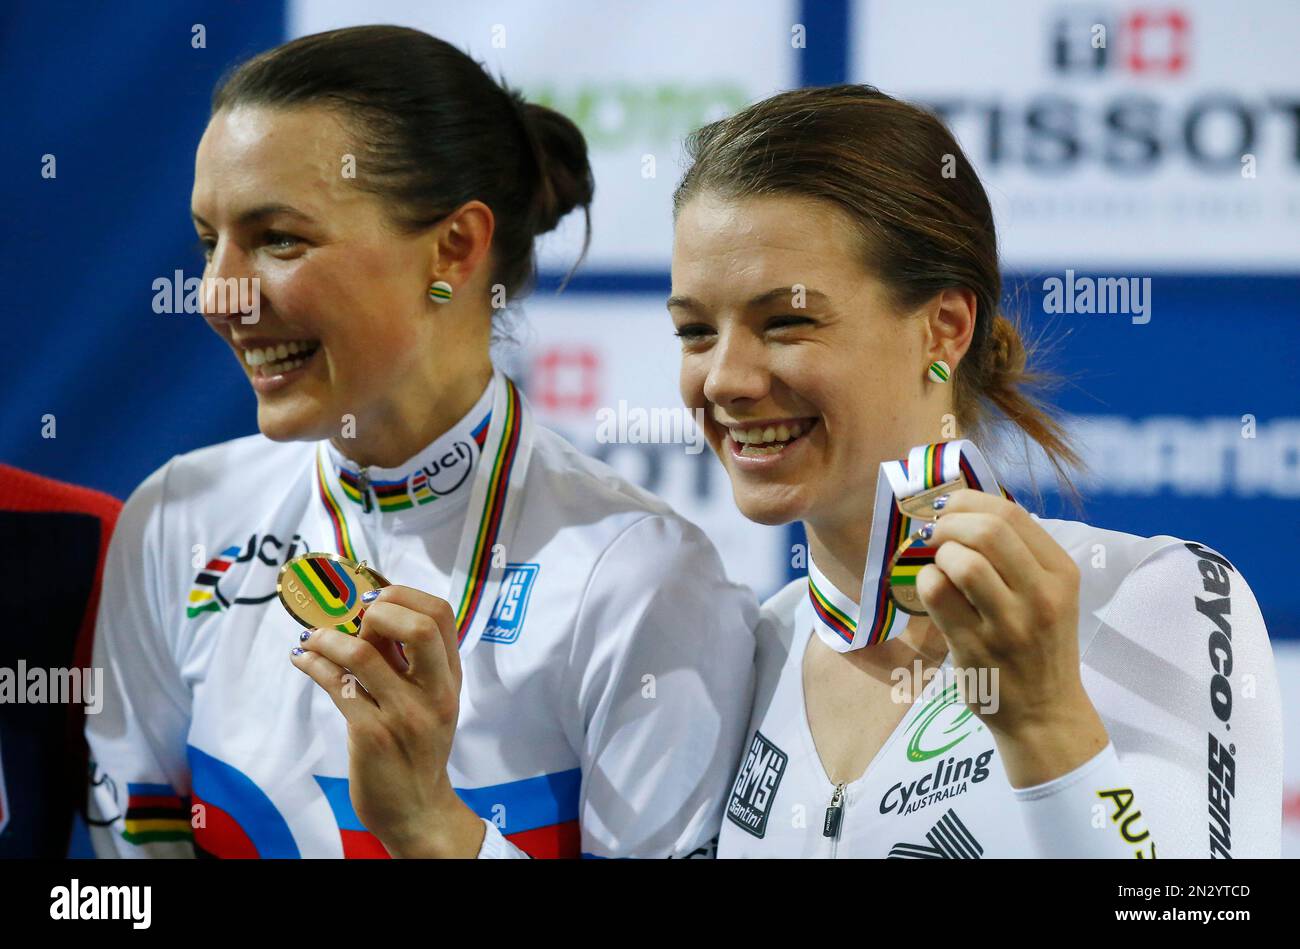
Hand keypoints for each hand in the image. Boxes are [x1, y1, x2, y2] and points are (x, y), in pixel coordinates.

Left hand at [290, 585, 484, 856]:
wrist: (418, 809)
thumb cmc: (418, 749)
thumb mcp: (429, 701)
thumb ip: (409, 662)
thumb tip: (370, 616)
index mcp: (450, 677)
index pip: (441, 614)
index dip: (404, 595)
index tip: (374, 599)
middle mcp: (435, 692)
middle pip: (418, 626)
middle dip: (377, 610)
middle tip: (353, 621)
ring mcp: (405, 714)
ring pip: (364, 654)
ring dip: (328, 639)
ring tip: (312, 639)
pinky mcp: (373, 735)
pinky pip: (338, 686)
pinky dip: (313, 665)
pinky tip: (302, 660)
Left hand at [914, 489, 1108, 785]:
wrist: (1046, 713)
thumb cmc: (1039, 644)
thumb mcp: (1047, 593)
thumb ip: (1015, 552)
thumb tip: (959, 507)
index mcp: (1061, 573)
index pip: (1010, 513)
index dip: (967, 501)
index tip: (946, 508)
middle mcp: (1041, 596)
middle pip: (987, 531)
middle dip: (948, 523)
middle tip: (934, 534)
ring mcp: (1008, 625)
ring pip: (962, 563)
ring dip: (938, 555)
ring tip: (937, 565)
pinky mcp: (975, 648)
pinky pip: (937, 595)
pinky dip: (925, 581)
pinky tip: (933, 591)